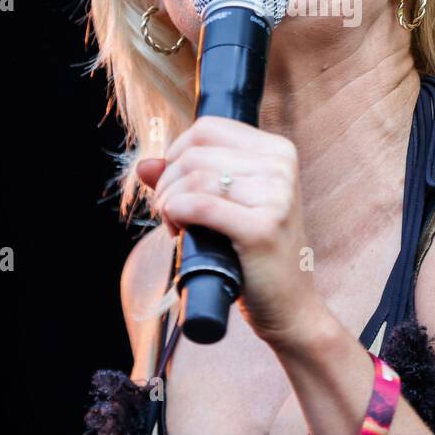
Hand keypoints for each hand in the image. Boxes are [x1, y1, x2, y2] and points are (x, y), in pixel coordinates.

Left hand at [138, 116, 322, 350]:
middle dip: (169, 184)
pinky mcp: (262, 228)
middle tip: (172, 214)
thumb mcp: (227, 205)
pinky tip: (180, 231)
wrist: (290, 305)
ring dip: (170, 203)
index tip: (177, 185)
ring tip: (178, 227)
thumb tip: (144, 165)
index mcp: (279, 151)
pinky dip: (176, 215)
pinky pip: (198, 206)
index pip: (208, 128)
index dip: (178, 154)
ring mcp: (276, 196)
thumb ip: (186, 179)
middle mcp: (282, 167)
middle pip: (196, 153)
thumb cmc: (255, 254)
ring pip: (194, 179)